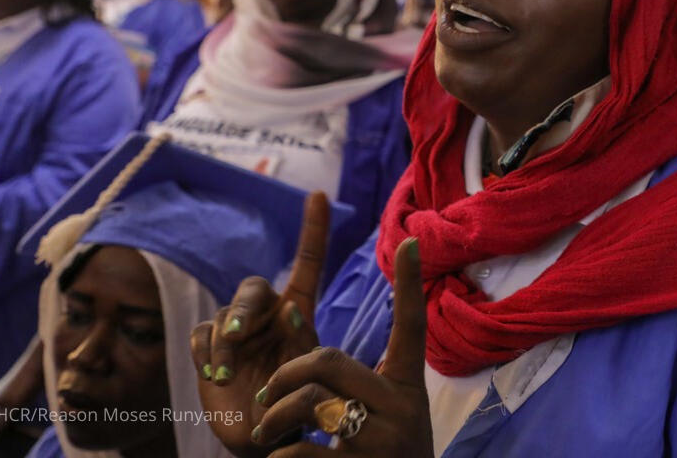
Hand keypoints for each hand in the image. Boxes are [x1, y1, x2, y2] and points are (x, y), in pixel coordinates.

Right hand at [191, 193, 329, 456]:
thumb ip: (299, 342)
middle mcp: (266, 313)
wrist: (265, 436)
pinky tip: (215, 373)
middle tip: (236, 336)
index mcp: (297, 311)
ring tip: (227, 374)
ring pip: (223, 315)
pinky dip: (205, 351)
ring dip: (223, 343)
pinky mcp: (210, 346)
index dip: (313, 229)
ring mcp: (236, 329)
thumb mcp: (307, 374)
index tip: (317, 195)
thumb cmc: (296, 405)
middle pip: (252, 290)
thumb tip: (288, 309)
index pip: (307, 263)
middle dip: (242, 310)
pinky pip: (201, 333)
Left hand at [251, 236, 431, 457]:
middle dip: (285, 373)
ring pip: (309, 402)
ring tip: (266, 434)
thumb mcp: (390, 417)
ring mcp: (380, 440)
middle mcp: (400, 408)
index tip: (407, 240)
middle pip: (328, 360)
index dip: (409, 284)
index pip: (411, 326)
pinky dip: (281, 456)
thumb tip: (305, 338)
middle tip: (267, 395)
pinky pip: (300, 451)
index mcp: (407, 386)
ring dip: (274, 418)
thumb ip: (359, 385)